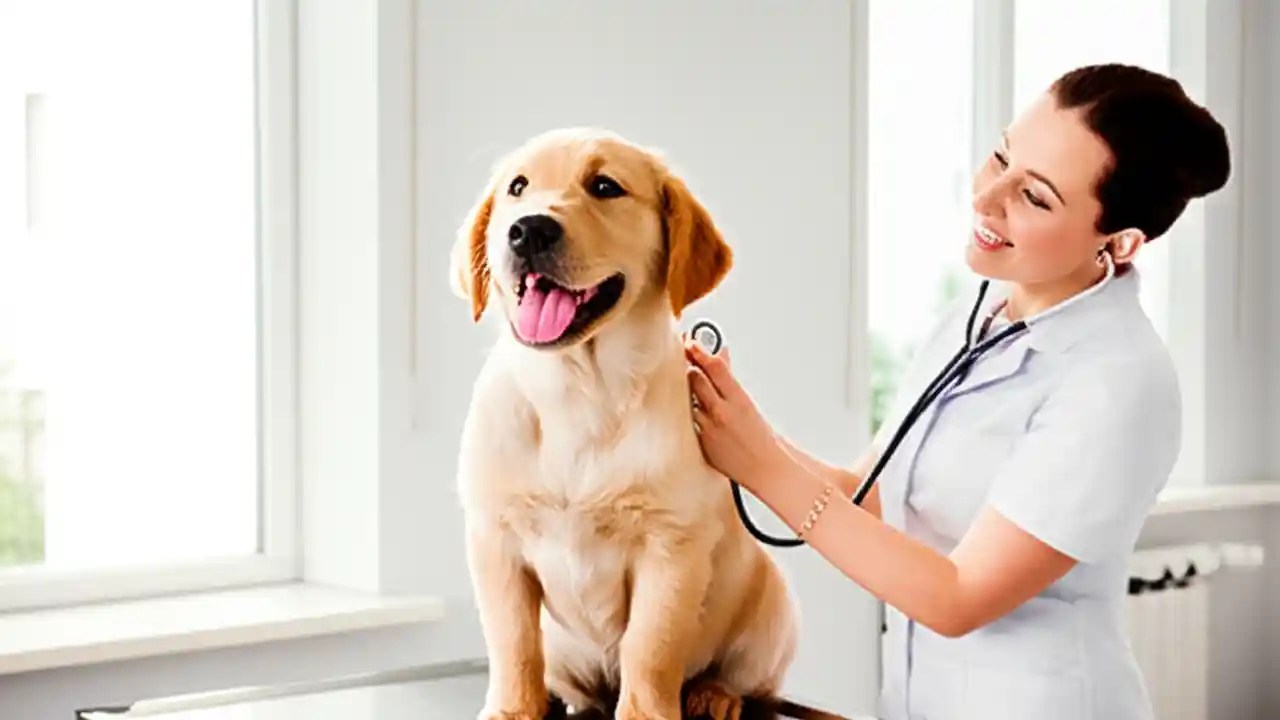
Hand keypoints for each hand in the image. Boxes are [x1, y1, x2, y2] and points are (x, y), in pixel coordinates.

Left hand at [684, 339, 788, 490]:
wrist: (764, 467)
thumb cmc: (759, 435)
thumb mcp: (747, 401)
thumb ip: (728, 378)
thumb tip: (720, 353)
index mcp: (739, 401)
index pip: (716, 368)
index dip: (700, 352)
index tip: (691, 342)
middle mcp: (722, 413)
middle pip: (695, 380)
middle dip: (689, 368)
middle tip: (683, 357)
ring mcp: (708, 429)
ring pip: (687, 400)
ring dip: (687, 390)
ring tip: (686, 383)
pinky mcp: (700, 442)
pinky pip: (686, 420)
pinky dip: (687, 411)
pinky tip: (686, 406)